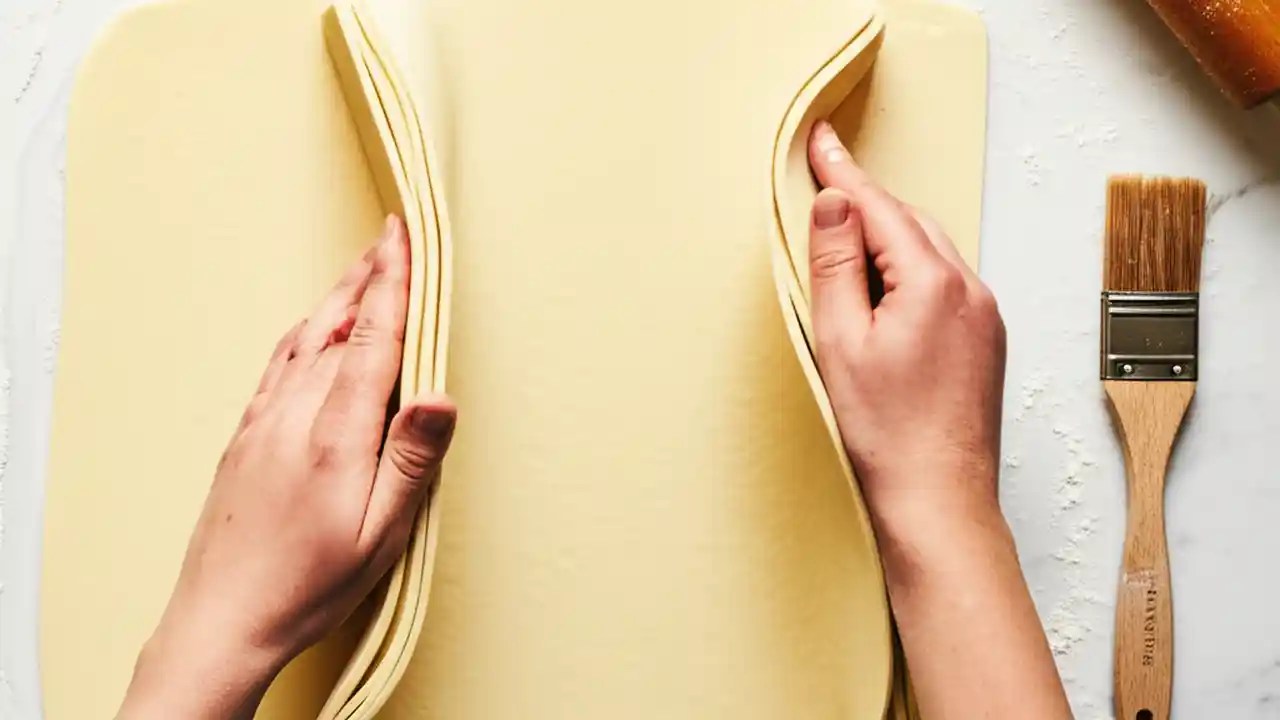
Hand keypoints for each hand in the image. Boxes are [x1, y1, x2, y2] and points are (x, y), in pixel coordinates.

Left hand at [118, 216, 455, 719]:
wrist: (221, 619)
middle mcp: (293, 417)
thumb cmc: (309, 585)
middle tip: (391, 236)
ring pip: (304, 340)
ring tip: (362, 270)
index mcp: (335, 436)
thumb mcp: (378, 535)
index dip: (392, 284)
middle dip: (368, 277)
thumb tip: (438, 396)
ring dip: (337, 299)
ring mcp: (263, 424)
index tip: (404, 237)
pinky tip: (311, 331)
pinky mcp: (245, 439)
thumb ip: (411, 461)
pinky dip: (304, 332)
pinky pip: (277, 365)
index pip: (372, 341)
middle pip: (337, 327)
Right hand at [806, 123, 1069, 717]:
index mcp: (934, 283)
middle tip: (823, 183)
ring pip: (930, 252)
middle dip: (866, 202)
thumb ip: (837, 262)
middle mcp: (971, 292)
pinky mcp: (985, 343)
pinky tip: (882, 291)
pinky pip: (944, 283)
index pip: (880, 207)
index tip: (820, 141)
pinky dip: (909, 271)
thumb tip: (837, 202)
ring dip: (887, 238)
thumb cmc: (888, 434)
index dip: (844, 172)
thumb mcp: (841, 340)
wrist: (939, 500)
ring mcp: (985, 318)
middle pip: (909, 224)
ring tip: (843, 243)